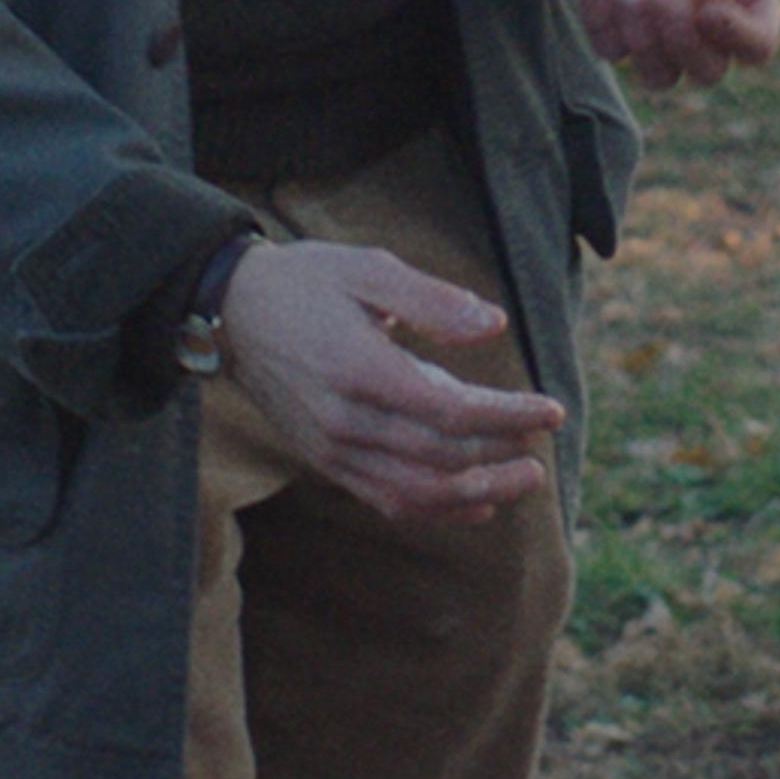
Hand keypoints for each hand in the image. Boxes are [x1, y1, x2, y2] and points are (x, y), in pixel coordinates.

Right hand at [215, 239, 562, 525]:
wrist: (230, 311)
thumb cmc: (307, 281)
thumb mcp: (370, 270)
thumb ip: (433, 301)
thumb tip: (495, 325)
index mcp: (360, 369)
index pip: (450, 410)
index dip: (507, 416)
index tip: (549, 411)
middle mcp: (344, 420)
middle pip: (439, 457)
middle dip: (499, 460)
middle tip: (541, 453)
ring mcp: (330, 448)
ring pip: (415, 490)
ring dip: (475, 494)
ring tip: (521, 482)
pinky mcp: (323, 460)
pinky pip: (384, 498)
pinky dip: (433, 509)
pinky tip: (472, 506)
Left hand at [566, 0, 779, 91]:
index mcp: (746, 6)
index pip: (757, 46)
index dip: (738, 38)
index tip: (710, 8)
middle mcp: (707, 34)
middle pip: (707, 71)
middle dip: (685, 44)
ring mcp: (659, 38)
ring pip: (659, 76)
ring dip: (645, 46)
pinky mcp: (616, 30)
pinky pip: (609, 49)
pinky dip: (601, 22)